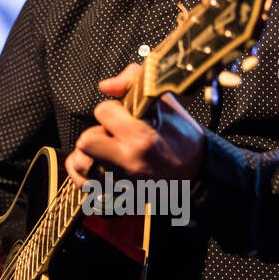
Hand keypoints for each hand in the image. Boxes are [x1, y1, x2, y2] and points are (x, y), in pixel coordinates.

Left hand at [64, 63, 205, 189]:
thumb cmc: (181, 137)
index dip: (112, 109)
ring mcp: (122, 183)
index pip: (103, 112)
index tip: (124, 115)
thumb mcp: (164, 103)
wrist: (197, 171)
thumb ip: (133, 83)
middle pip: (86, 140)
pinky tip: (95, 164)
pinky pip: (82, 184)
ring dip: (89, 153)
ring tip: (107, 150)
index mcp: (142, 138)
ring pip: (81, 163)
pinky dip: (83, 173)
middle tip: (114, 134)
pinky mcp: (118, 197)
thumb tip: (105, 86)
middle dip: (97, 132)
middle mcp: (129, 162)